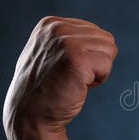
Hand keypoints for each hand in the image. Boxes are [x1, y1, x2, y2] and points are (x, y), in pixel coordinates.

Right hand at [3, 16, 118, 136]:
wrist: (29, 115)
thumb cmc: (42, 89)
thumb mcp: (47, 53)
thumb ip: (66, 39)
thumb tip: (101, 37)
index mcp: (49, 24)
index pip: (94, 30)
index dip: (88, 54)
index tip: (65, 68)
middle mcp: (57, 28)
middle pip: (105, 38)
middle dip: (96, 61)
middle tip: (71, 77)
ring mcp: (66, 42)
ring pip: (109, 50)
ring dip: (98, 71)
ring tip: (74, 81)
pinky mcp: (77, 59)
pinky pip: (107, 65)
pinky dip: (98, 80)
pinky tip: (77, 87)